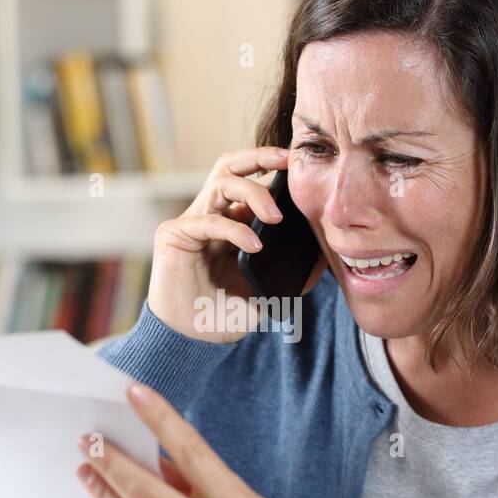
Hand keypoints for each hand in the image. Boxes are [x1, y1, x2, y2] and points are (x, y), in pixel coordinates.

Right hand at [146, 145, 321, 343]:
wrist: (195, 341)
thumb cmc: (226, 314)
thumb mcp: (267, 288)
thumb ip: (289, 270)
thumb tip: (323, 255)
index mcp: (229, 221)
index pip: (247, 179)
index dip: (271, 166)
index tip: (302, 165)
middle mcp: (209, 215)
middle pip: (229, 165)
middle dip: (259, 156)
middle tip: (288, 162)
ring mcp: (190, 222)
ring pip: (221, 183)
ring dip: (253, 193)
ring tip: (276, 217)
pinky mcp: (173, 236)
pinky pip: (208, 221)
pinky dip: (235, 230)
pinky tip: (254, 246)